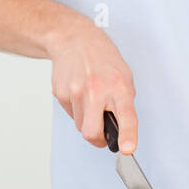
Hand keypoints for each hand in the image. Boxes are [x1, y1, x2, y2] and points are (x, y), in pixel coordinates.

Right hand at [48, 14, 137, 152]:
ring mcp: (76, 92)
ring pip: (81, 127)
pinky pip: (71, 115)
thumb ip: (124, 103)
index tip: (127, 149)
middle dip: (97, 140)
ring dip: (87, 121)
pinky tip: (80, 93)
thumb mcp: (124, 77)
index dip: (127, 135)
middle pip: (92, 133)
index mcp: (119, 86)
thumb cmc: (103, 59)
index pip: (126, 115)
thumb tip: (121, 129)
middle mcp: (97, 90)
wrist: (74, 39)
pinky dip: (77, 110)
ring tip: (91, 101)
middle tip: (103, 135)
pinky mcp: (61, 93)